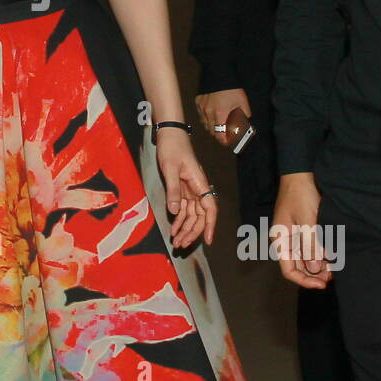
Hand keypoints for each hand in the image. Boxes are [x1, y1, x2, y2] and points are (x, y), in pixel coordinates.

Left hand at [155, 130, 216, 248]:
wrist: (170, 134)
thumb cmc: (172, 148)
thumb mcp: (170, 169)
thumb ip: (173, 190)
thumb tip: (176, 212)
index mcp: (199, 184)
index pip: (209, 209)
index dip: (210, 225)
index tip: (208, 240)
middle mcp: (198, 189)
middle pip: (200, 216)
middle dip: (192, 232)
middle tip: (181, 245)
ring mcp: (190, 189)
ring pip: (191, 214)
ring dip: (185, 228)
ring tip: (176, 242)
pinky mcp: (183, 188)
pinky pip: (184, 207)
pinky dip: (179, 219)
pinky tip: (174, 229)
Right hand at [195, 88, 251, 143]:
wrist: (220, 72)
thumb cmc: (232, 88)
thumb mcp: (242, 103)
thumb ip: (244, 117)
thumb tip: (244, 127)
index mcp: (220, 114)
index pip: (219, 135)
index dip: (224, 141)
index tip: (228, 142)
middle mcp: (209, 113)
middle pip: (212, 131)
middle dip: (219, 134)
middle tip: (226, 133)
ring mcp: (202, 107)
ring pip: (205, 124)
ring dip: (212, 126)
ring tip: (219, 123)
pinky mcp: (198, 102)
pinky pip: (201, 115)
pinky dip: (206, 117)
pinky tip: (212, 114)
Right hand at [272, 172, 330, 288]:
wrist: (300, 175)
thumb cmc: (300, 196)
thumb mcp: (307, 221)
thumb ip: (310, 245)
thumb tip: (314, 269)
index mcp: (280, 241)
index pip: (289, 270)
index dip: (305, 281)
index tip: (322, 284)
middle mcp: (285, 242)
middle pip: (297, 267)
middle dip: (314, 274)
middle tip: (332, 276)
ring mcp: (294, 236)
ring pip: (305, 259)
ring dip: (318, 266)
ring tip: (334, 267)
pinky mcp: (303, 231)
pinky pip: (310, 249)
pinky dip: (320, 255)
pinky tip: (331, 257)